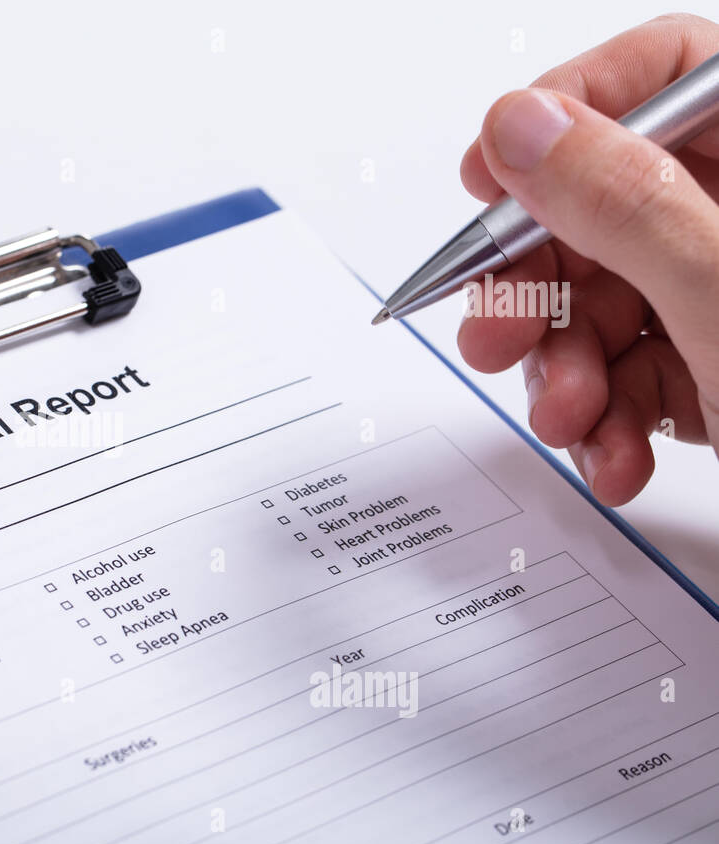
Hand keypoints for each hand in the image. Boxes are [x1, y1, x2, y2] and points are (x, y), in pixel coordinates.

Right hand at [457, 13, 718, 505]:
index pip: (670, 70)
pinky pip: (634, 371)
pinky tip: (616, 454)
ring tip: (572, 418)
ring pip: (608, 300)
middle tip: (501, 328)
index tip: (492, 178)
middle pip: (611, 203)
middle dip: (544, 283)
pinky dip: (608, 419)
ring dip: (566, 370)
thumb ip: (623, 202)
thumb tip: (522, 127)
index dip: (566, 114)